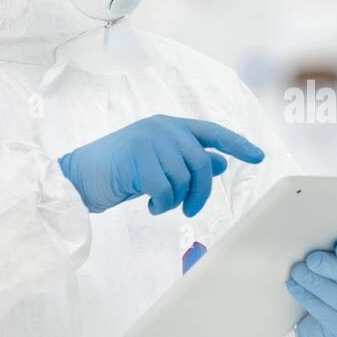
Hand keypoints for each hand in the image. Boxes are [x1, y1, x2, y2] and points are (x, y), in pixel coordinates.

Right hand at [58, 115, 263, 215]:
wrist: (78, 176)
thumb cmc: (119, 171)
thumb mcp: (159, 165)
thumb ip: (187, 161)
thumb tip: (220, 161)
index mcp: (170, 125)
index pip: (213, 132)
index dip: (238, 144)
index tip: (259, 156)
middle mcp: (162, 127)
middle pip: (201, 163)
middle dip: (200, 192)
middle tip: (190, 211)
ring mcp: (149, 139)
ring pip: (183, 178)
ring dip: (176, 200)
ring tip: (159, 204)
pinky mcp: (136, 156)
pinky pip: (165, 189)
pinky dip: (162, 204)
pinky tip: (149, 205)